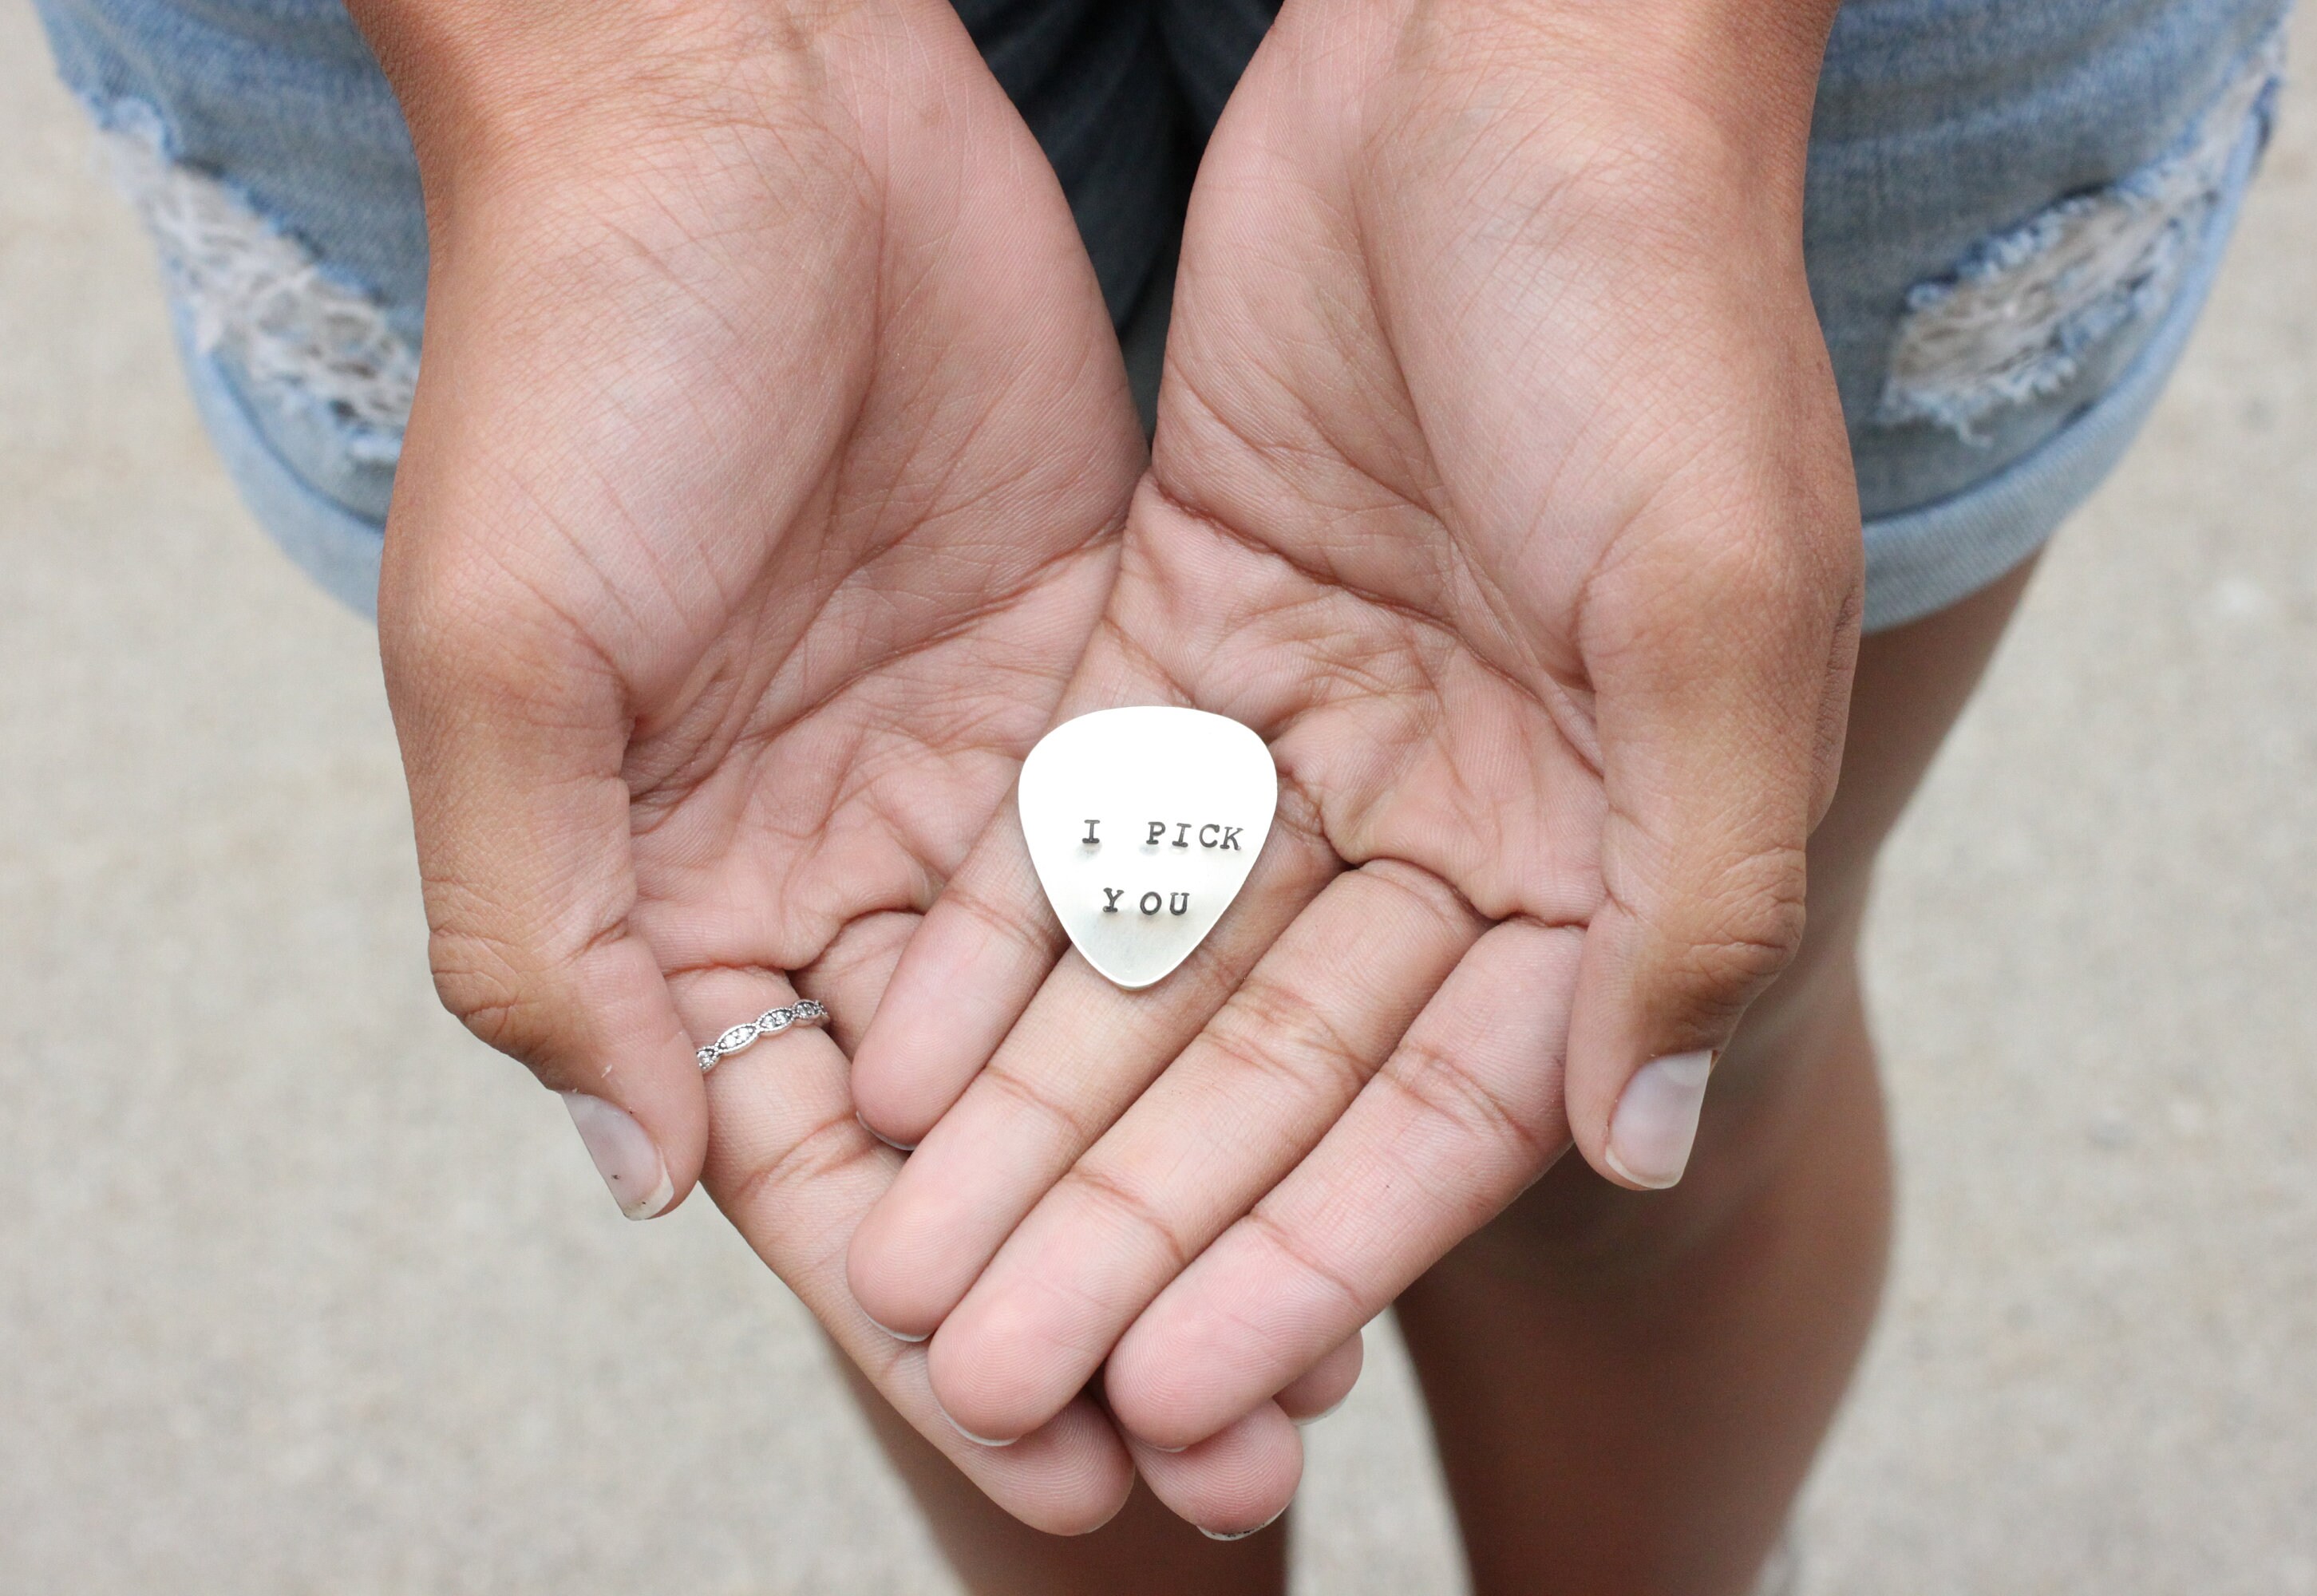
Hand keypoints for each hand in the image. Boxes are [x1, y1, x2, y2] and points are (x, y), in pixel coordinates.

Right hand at [357, 0, 1297, 1531]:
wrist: (737, 100)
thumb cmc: (579, 360)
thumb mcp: (502, 660)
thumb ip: (548, 932)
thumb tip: (643, 1186)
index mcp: (678, 886)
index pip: (817, 1170)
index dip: (935, 1321)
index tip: (1068, 1461)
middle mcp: (837, 850)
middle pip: (990, 1134)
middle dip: (1103, 1294)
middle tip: (1234, 1463)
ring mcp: (981, 760)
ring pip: (1112, 1023)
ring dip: (1202, 1181)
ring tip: (1316, 1349)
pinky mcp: (1101, 656)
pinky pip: (1187, 860)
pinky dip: (1249, 988)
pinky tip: (1348, 1113)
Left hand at [845, 0, 1860, 1495]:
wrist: (1510, 58)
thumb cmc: (1654, 312)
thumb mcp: (1720, 605)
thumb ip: (1692, 882)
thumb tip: (1634, 1139)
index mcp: (1614, 834)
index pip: (1445, 1103)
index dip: (1316, 1252)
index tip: (1182, 1386)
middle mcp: (1463, 805)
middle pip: (1277, 1065)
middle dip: (1144, 1224)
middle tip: (1002, 1377)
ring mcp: (1318, 723)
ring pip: (1160, 969)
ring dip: (1047, 1119)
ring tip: (922, 1263)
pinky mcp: (1190, 629)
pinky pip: (1081, 823)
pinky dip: (999, 940)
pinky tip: (903, 1064)